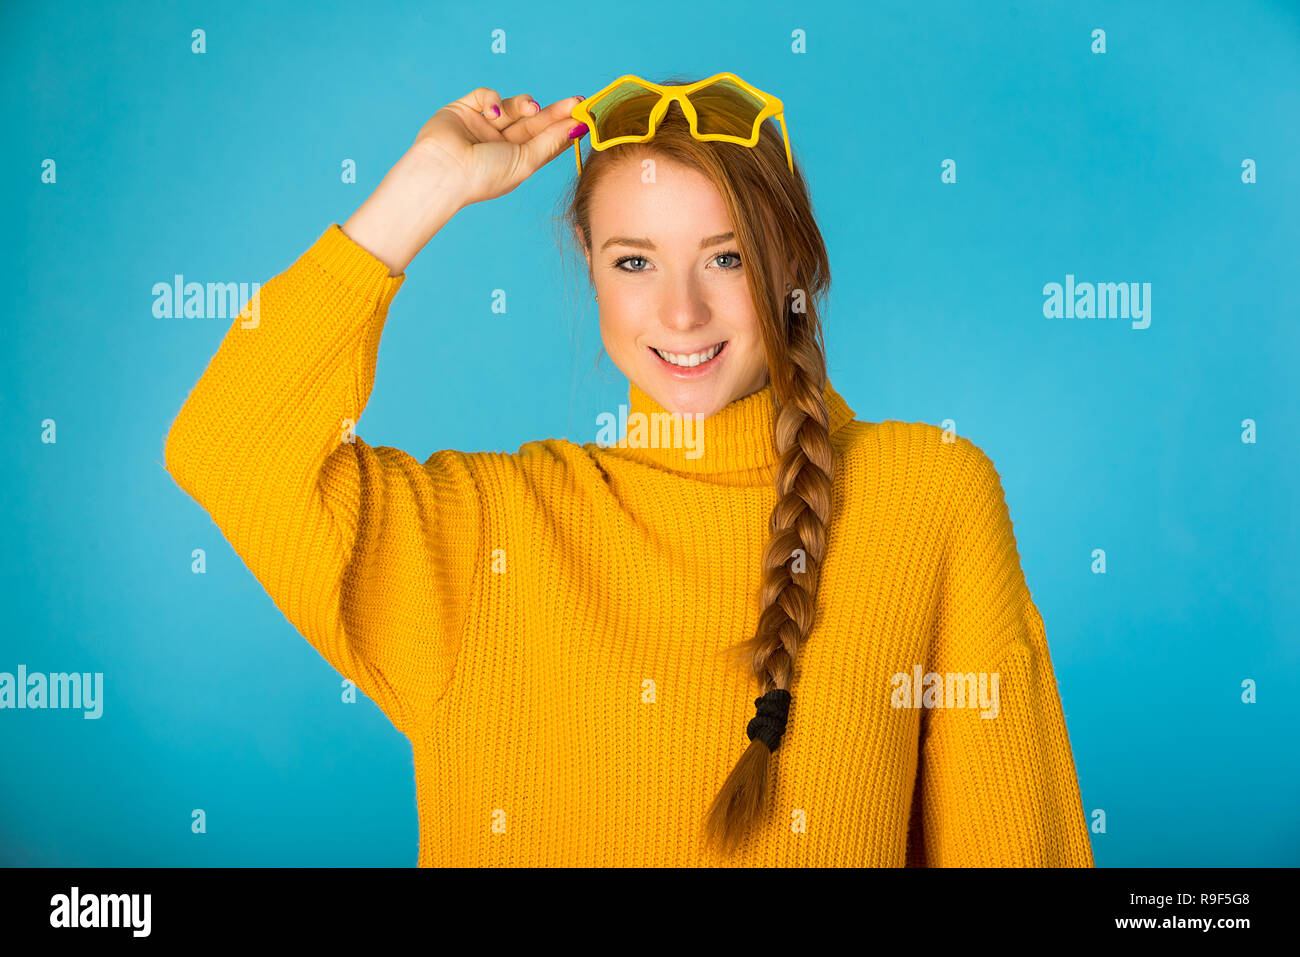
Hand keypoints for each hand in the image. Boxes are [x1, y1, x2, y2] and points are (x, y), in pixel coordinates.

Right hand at [410, 88, 586, 208]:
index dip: (565, 127)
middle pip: (534, 121)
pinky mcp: (464, 109)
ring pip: (513, 105)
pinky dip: (493, 101)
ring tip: (531, 109)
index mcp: (516, 159)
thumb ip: (551, 142)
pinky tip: (493, 114)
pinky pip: (486, 95)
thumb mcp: (525, 161)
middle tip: (577, 101)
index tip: (585, 116)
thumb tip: (579, 127)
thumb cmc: (485, 176)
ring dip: (524, 104)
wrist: (444, 172)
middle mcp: (501, 142)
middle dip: (555, 112)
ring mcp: (483, 125)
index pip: (545, 140)